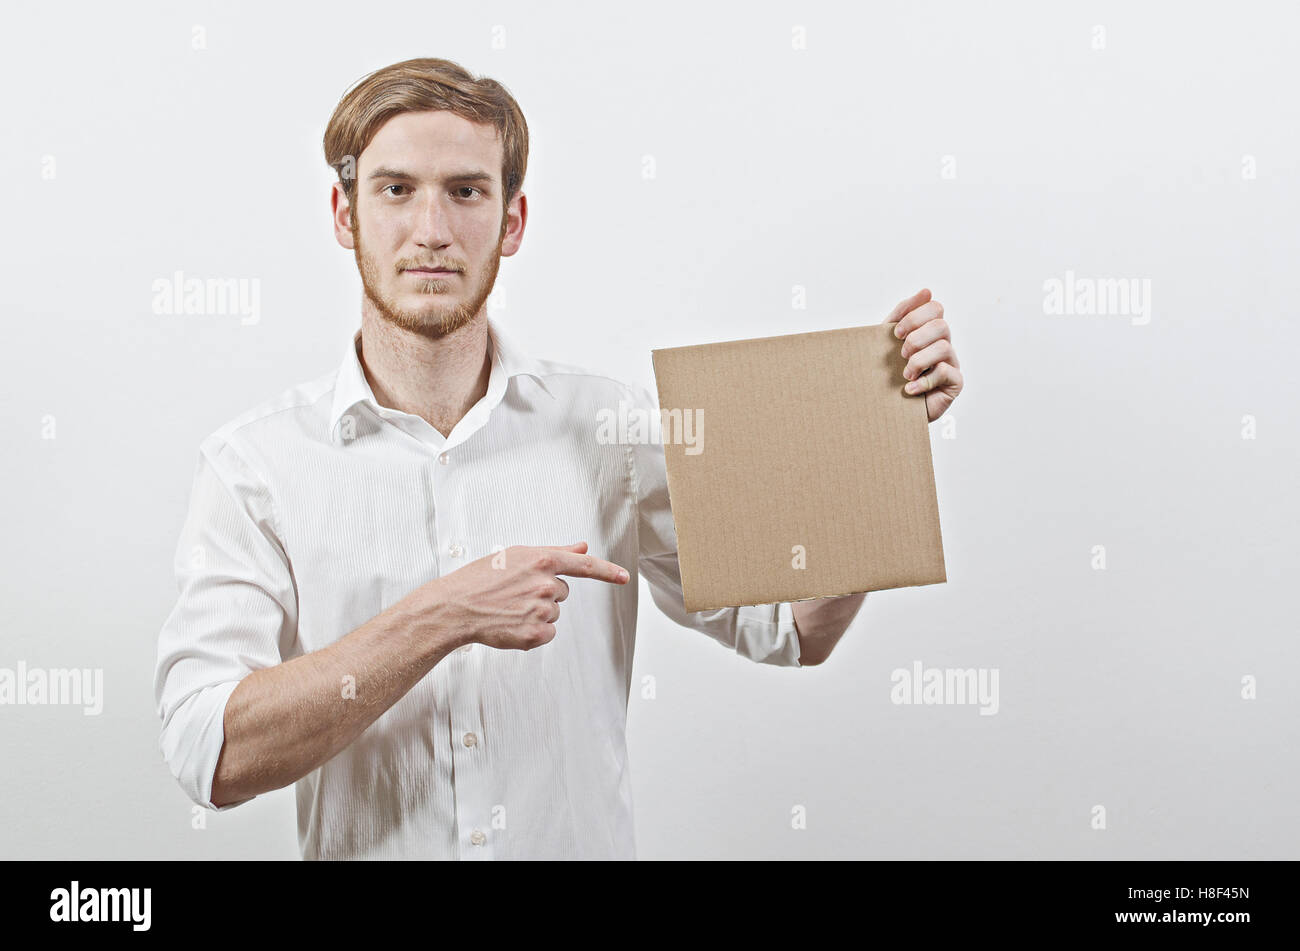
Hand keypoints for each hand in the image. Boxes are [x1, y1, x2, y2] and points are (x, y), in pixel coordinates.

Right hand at [415, 541, 628, 651]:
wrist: (456, 607)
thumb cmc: (481, 579)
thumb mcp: (517, 556)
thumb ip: (555, 552)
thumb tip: (582, 547)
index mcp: (543, 560)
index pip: (585, 566)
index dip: (607, 571)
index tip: (624, 577)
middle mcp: (547, 584)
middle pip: (563, 592)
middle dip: (544, 592)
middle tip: (515, 592)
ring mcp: (542, 610)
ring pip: (554, 613)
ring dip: (537, 612)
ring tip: (509, 607)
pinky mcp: (536, 634)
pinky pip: (548, 633)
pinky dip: (534, 632)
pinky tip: (512, 624)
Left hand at [882, 288, 962, 421]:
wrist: (891, 407)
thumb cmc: (891, 372)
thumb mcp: (888, 341)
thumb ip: (901, 314)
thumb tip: (927, 290)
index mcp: (930, 330)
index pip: (935, 308)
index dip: (914, 317)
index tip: (896, 334)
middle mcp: (945, 343)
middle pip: (941, 325)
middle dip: (916, 339)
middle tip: (901, 354)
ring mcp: (953, 362)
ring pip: (942, 347)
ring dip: (918, 361)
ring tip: (905, 375)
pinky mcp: (956, 382)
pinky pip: (945, 372)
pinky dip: (923, 381)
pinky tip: (910, 389)